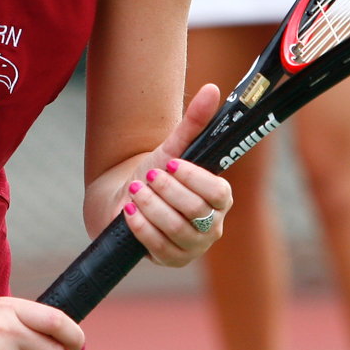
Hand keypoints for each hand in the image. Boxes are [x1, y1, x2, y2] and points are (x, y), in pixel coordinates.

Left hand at [120, 83, 234, 265]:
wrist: (129, 198)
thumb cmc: (157, 173)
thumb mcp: (173, 148)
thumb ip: (194, 123)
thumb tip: (213, 89)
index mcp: (220, 198)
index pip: (218, 192)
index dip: (194, 179)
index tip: (170, 163)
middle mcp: (213, 225)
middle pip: (196, 212)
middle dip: (167, 192)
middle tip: (148, 176)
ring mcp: (193, 246)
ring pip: (177, 230)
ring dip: (153, 207)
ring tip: (136, 190)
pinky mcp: (172, 260)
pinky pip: (159, 248)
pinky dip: (142, 228)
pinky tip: (130, 212)